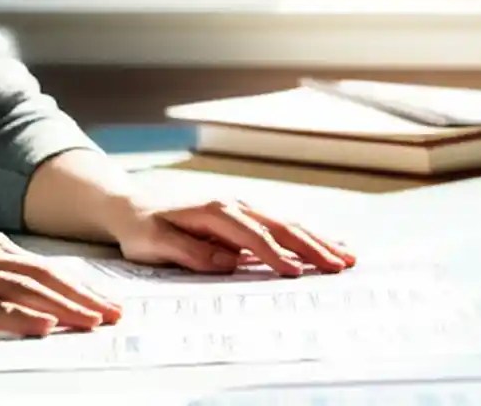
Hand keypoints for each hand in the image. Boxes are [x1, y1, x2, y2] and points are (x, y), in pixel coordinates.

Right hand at [0, 232, 121, 335]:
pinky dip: (21, 318)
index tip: (110, 303)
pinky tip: (44, 327)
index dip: (83, 286)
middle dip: (85, 296)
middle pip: (47, 276)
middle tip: (115, 315)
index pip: (49, 268)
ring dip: (64, 307)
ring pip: (27, 291)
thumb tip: (36, 293)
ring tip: (93, 322)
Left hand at [108, 199, 356, 276]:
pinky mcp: (246, 218)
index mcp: (214, 212)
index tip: (295, 273)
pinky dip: (308, 236)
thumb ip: (191, 252)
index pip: (252, 237)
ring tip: (347, 256)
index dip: (274, 255)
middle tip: (341, 265)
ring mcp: (243, 210)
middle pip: (281, 227)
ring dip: (318, 241)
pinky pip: (281, 227)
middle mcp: (234, 206)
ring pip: (288, 225)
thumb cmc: (143, 229)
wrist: (133, 207)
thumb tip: (227, 262)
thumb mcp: (156, 243)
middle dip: (312, 247)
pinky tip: (328, 243)